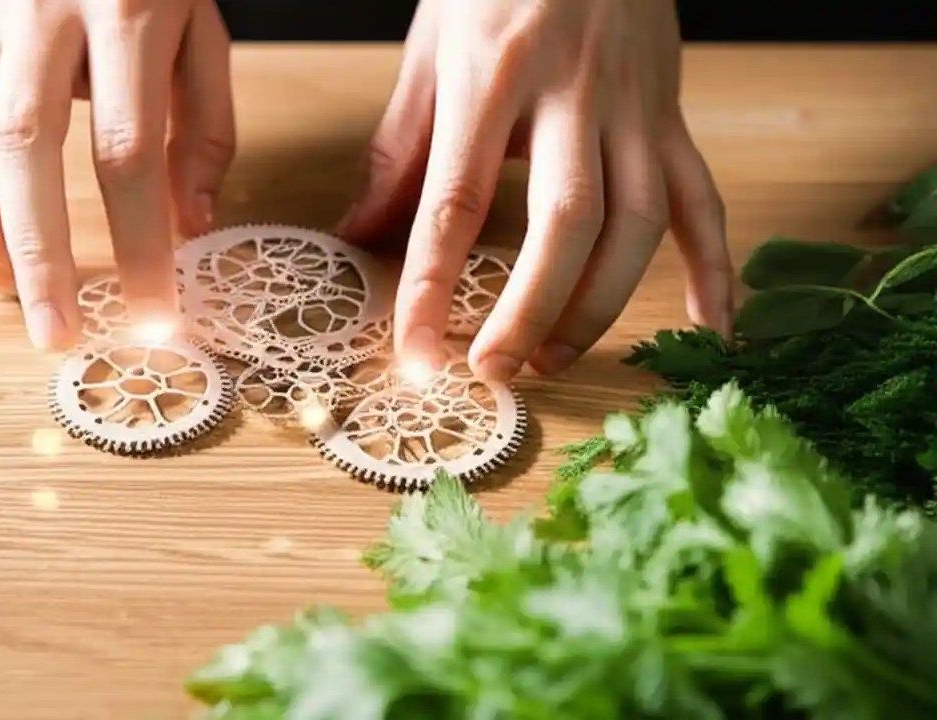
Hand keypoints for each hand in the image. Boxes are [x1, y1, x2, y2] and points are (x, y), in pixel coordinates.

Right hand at [0, 0, 233, 349]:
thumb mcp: (199, 29)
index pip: (126, 150)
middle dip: (40, 259)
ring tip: (12, 296)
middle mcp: (36, 18)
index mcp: (123, 15)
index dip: (138, 240)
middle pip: (23, 154)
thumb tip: (189, 226)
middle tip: (57, 335)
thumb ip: (201, 127)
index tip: (154, 310)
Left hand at [338, 0, 731, 378]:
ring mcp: (635, 105)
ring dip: (600, 304)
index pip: (458, 197)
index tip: (414, 350)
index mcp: (494, 72)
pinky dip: (714, 267)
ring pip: (638, 221)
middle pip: (567, 218)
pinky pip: (703, 198)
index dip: (432, 282)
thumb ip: (399, 148)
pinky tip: (709, 327)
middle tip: (494, 370)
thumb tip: (355, 237)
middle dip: (530, 307)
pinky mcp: (673, 114)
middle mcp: (572, 90)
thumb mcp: (432, 47)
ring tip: (552, 357)